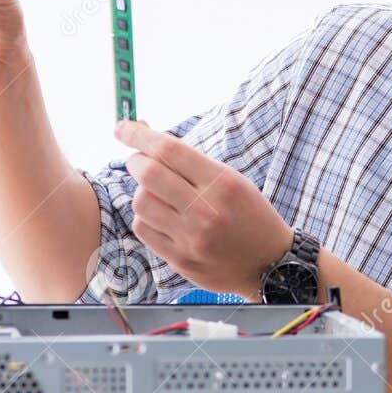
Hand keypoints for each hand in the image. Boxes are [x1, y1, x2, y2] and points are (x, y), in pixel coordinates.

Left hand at [115, 120, 293, 298]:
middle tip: (139, 161)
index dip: (139, 135)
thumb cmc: (247, 214)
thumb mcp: (231, 179)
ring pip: (141, 202)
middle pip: (149, 174)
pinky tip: (161, 217)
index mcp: (223, 183)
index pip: (169, 150)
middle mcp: (206, 210)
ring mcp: (192, 238)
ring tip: (158, 194)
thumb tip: (144, 132)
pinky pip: (144, 229)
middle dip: (135, 161)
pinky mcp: (181, 259)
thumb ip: (190, 161)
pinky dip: (145, 217)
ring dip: (141, 192)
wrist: (269, 264)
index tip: (122, 128)